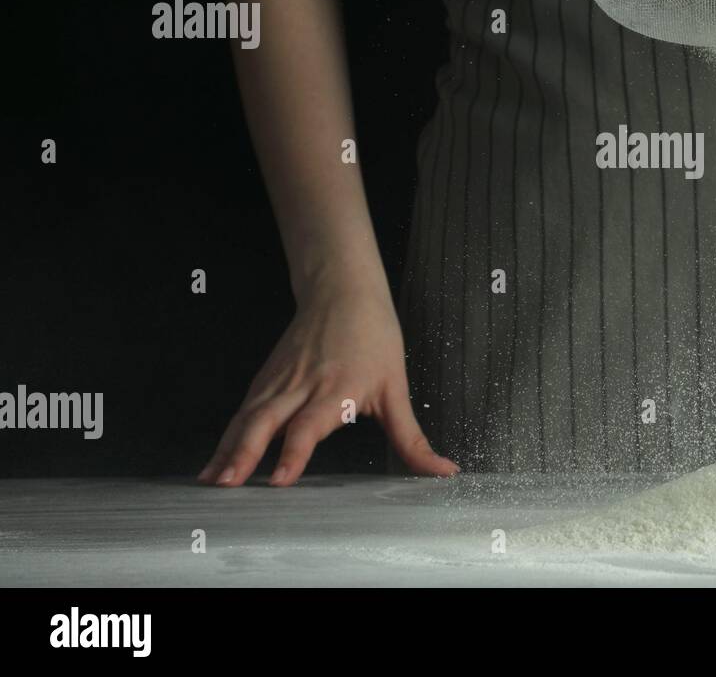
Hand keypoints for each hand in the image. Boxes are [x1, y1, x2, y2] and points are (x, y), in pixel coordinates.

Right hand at [198, 280, 458, 486]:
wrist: (342, 291)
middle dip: (243, 454)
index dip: (293, 453)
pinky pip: (241, 414)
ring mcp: (277, 383)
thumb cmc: (373, 338)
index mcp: (336, 391)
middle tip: (227, 485)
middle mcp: (300, 388)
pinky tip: (213, 466)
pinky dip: (225, 440)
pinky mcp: (265, 381)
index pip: (309, 426)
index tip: (279, 479)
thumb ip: (412, 439)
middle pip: (265, 422)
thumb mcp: (397, 389)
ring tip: (210, 484)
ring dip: (226, 452)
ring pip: (246, 419)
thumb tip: (443, 471)